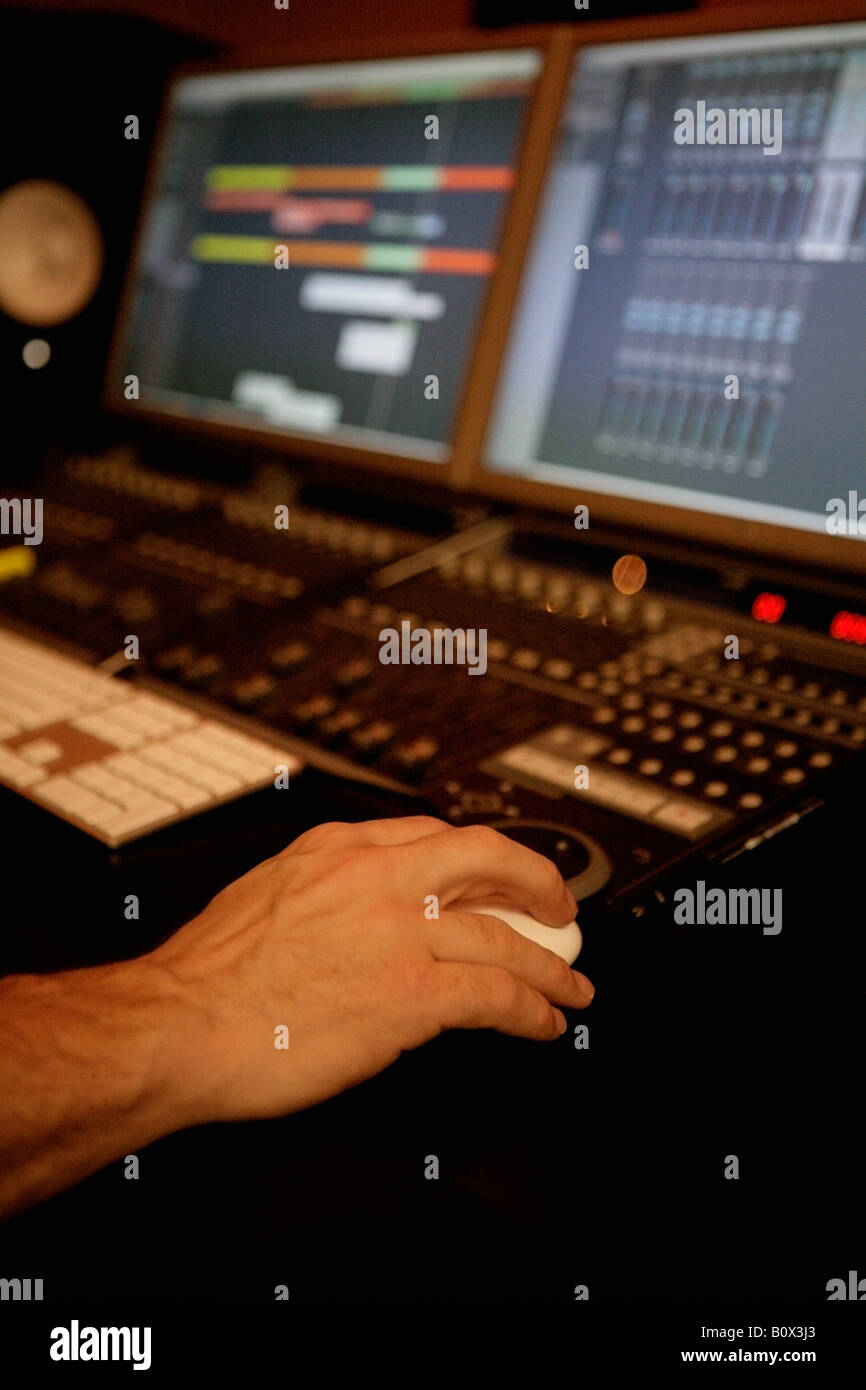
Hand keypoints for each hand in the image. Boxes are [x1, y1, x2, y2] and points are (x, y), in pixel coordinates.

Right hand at [150, 816, 593, 1126]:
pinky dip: (531, 1009)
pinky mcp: (410, 993)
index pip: (434, 836)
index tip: (496, 878)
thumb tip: (360, 916)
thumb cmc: (207, 977)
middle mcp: (375, 878)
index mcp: (337, 849)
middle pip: (487, 859)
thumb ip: (324, 892)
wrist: (178, 1023)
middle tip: (559, 909)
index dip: (480, 860)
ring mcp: (397, 932)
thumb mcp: (267, 895)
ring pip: (503, 936)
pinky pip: (496, 995)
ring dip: (548, 965)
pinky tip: (543, 1022)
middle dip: (537, 883)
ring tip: (569, 986)